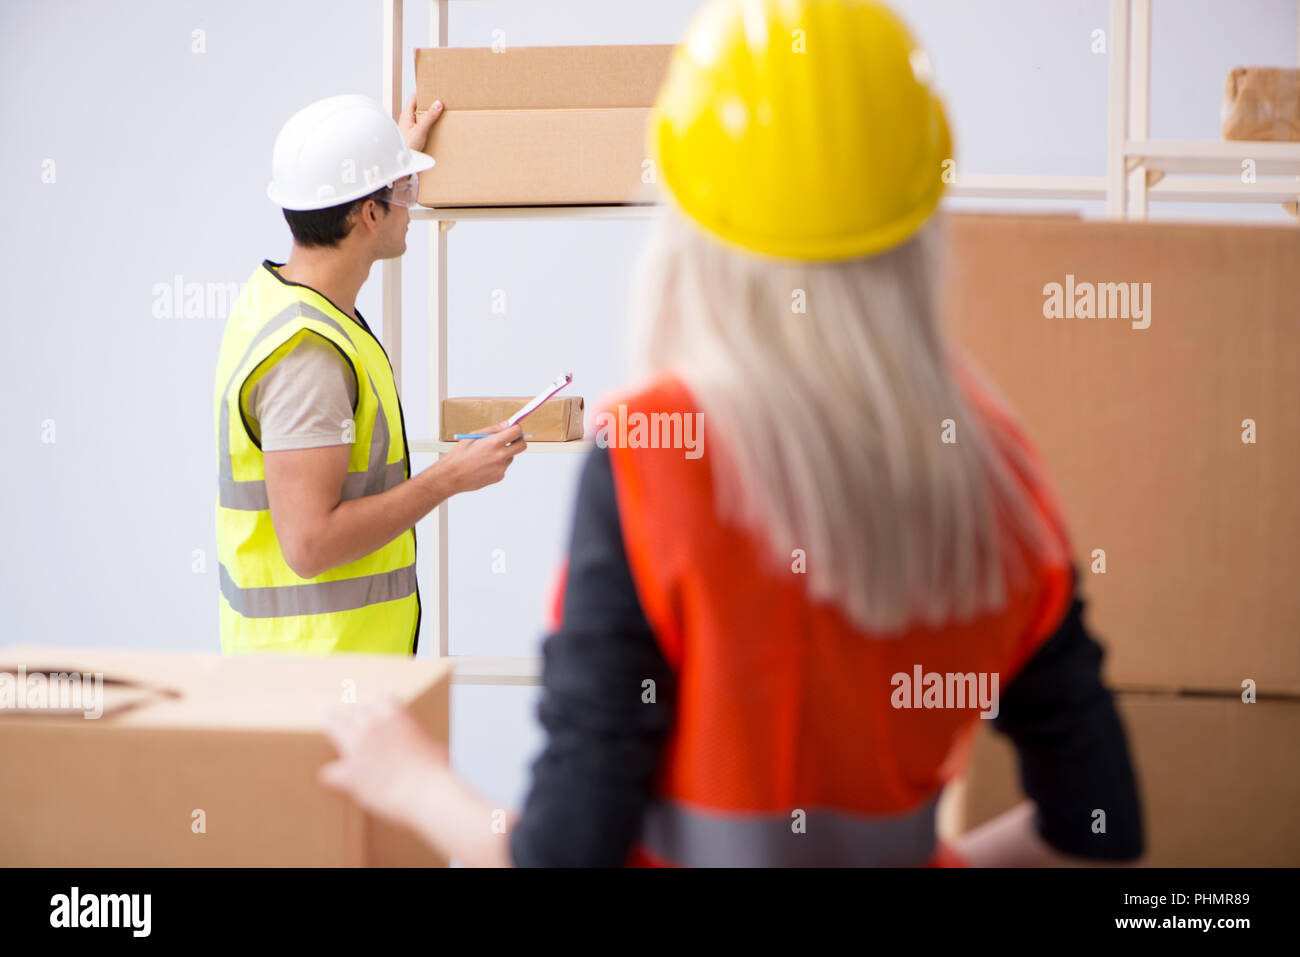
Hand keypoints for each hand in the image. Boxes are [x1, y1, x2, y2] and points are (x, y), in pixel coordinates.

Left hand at [318, 697, 448, 829]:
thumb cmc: (438, 772)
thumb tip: (421, 752)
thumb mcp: (433, 748)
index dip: (379, 707)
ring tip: (330, 720)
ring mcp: (359, 748)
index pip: (381, 700)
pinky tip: (330, 778)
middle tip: (347, 714)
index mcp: (398, 716)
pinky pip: (328, 772)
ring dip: (335, 726)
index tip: (379, 709)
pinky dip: (331, 775)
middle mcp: (374, 726)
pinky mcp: (350, 773)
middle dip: (354, 714)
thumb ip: (418, 745)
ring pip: (336, 727)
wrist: (427, 790)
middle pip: (355, 711)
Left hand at [398, 92, 442, 152]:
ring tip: (440, 115)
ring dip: (430, 116)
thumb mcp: (421, 130)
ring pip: (421, 117)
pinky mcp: (414, 135)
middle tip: (439, 104)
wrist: (404, 163)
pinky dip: (429, 125)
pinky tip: (435, 129)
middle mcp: (407, 119)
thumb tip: (438, 104)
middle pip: (419, 107)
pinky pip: (422, 126)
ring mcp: (410, 127)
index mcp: (406, 115)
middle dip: (429, 105)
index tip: (433, 92)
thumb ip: (430, 117)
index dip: (423, 94)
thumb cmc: (408, 147)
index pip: (414, 98)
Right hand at [442, 420, 526, 492]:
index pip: (516, 432)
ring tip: (487, 454)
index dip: (516, 428)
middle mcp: (500, 456)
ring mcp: (501, 468)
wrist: (452, 476)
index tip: (514, 427)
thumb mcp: (473, 436)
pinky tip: (484, 464)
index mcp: (493, 443)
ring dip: (505, 453)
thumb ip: (493, 429)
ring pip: (511, 456)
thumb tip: (507, 425)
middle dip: (518, 440)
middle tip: (511, 438)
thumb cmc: (459, 455)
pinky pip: (504, 466)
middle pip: (522, 445)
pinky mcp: (499, 476)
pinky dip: (498, 463)